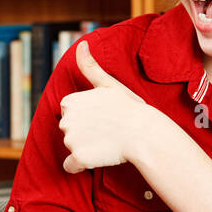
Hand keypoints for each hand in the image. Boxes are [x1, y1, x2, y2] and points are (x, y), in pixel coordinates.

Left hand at [59, 39, 158, 173]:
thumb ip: (89, 66)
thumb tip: (80, 44)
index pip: (70, 114)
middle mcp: (66, 120)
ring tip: (107, 142)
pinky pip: (70, 166)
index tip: (102, 117)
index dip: (86, 117)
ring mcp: (70, 139)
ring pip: (72, 148)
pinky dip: (80, 165)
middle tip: (107, 130)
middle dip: (84, 132)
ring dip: (85, 147)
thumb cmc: (130, 108)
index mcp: (69, 101)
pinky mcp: (78, 157)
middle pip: (69, 131)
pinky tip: (98, 158)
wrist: (145, 133)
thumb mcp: (108, 83)